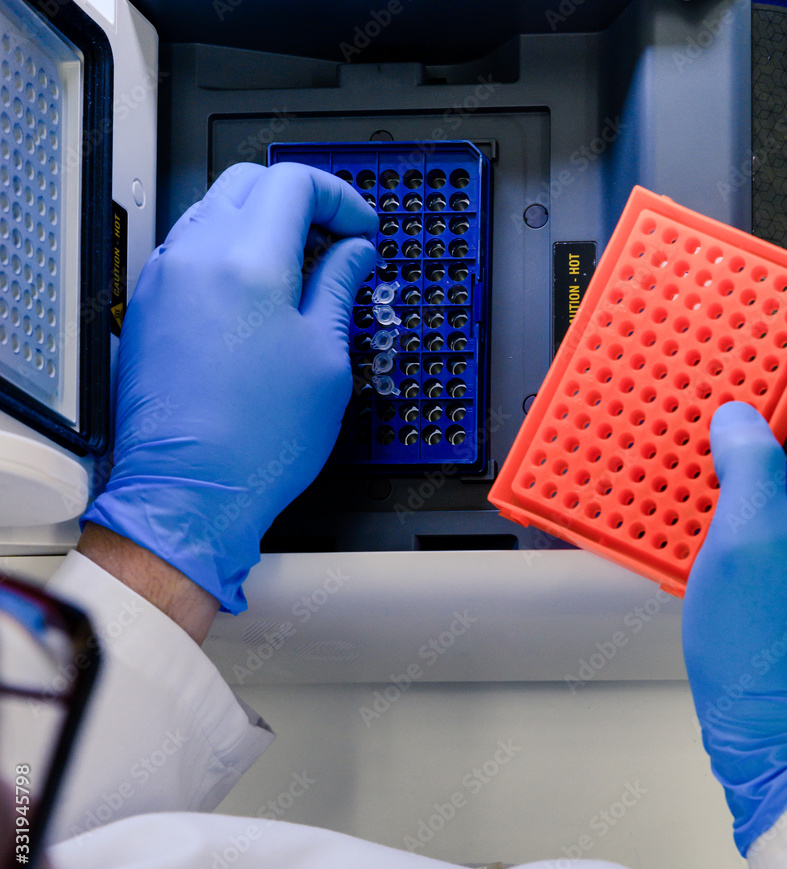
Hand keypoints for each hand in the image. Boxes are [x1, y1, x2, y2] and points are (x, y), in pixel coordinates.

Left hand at [81, 162, 377, 612]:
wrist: (190, 490)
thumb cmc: (255, 442)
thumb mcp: (325, 361)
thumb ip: (339, 288)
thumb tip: (352, 253)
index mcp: (249, 262)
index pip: (295, 182)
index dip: (340, 196)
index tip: (360, 228)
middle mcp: (197, 257)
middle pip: (250, 182)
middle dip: (300, 200)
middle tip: (334, 240)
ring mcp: (164, 279)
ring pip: (215, 210)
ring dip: (261, 223)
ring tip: (297, 271)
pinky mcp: (148, 307)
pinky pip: (190, 250)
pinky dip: (227, 252)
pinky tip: (254, 296)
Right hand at [682, 401, 786, 854]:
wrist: (767, 726)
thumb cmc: (764, 645)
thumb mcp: (747, 540)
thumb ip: (749, 467)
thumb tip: (739, 420)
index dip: (783, 378)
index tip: (750, 351)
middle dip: (754, 416)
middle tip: (712, 398)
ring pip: (772, 478)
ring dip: (736, 455)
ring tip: (697, 443)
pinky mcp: (784, 568)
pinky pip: (757, 511)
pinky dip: (728, 495)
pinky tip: (698, 497)